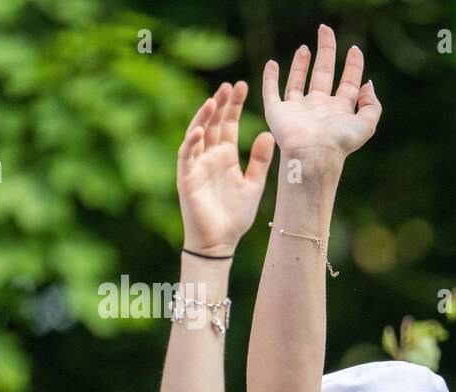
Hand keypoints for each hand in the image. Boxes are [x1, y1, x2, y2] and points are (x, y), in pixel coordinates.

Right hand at [178, 81, 275, 257]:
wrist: (220, 241)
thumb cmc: (236, 216)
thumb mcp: (254, 185)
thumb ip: (260, 161)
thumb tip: (270, 134)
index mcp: (226, 156)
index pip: (229, 124)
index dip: (234, 106)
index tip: (243, 86)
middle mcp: (210, 156)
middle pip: (214, 124)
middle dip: (221, 104)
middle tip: (230, 85)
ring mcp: (196, 165)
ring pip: (197, 134)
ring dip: (204, 117)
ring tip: (214, 100)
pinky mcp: (186, 177)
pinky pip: (186, 156)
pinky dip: (191, 143)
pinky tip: (199, 131)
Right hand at [262, 24, 380, 167]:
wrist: (313, 155)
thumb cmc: (339, 143)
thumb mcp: (366, 124)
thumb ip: (371, 105)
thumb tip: (368, 84)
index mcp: (340, 110)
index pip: (349, 83)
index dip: (353, 65)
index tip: (355, 48)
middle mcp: (319, 108)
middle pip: (324, 73)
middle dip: (326, 52)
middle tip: (325, 30)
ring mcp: (298, 109)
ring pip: (299, 81)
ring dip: (301, 64)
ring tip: (304, 47)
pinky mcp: (278, 112)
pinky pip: (271, 92)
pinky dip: (270, 78)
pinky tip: (272, 63)